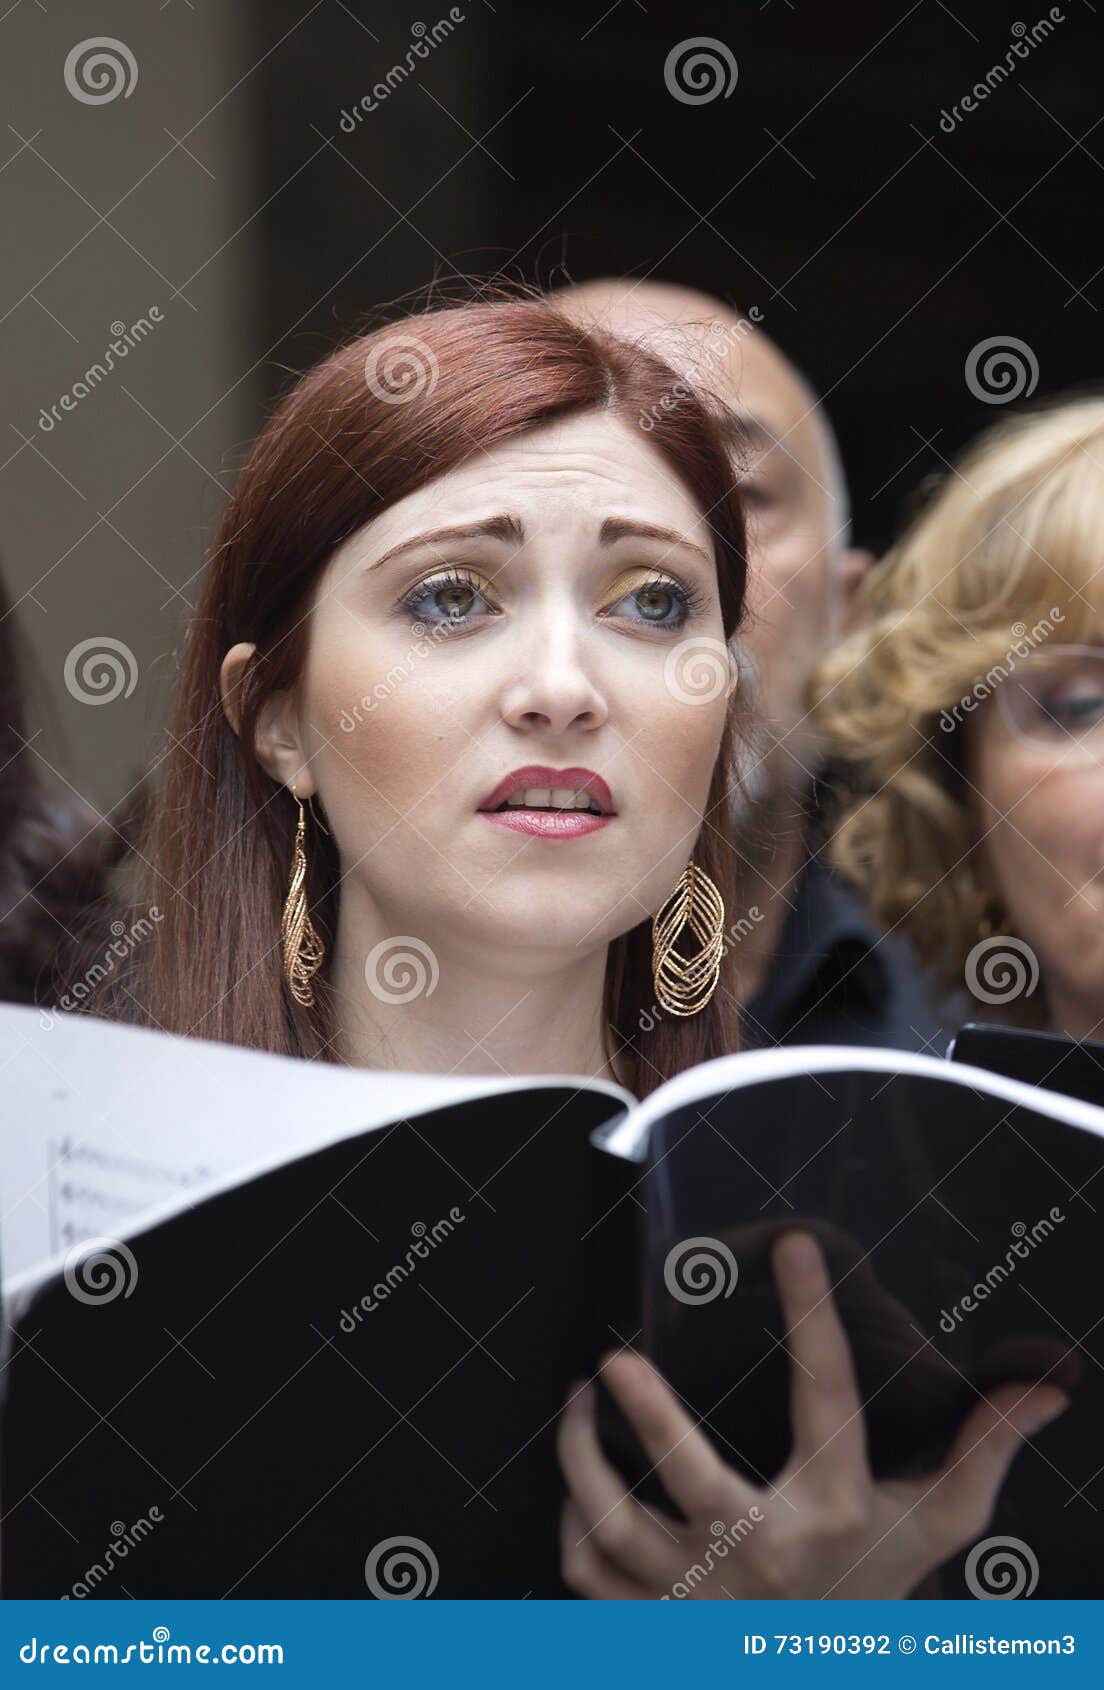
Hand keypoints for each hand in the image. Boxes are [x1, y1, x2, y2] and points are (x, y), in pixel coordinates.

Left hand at [557, 1230, 1066, 1598]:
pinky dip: (571, 1524)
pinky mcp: (647, 1628)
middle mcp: (761, 1553)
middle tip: (614, 1357)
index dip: (812, 1313)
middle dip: (648, 1413)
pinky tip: (576, 1486)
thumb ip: (980, 1449)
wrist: (823, 1683)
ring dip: (581, 1456)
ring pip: (614, 1521)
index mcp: (832, 1511)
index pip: (826, 1395)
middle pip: (692, 1478)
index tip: (794, 1247)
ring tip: (580, 1400)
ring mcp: (697, 1598)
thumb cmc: (872, 1595)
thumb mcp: (934, 1524)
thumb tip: (1044, 1385)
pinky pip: (585, 1571)